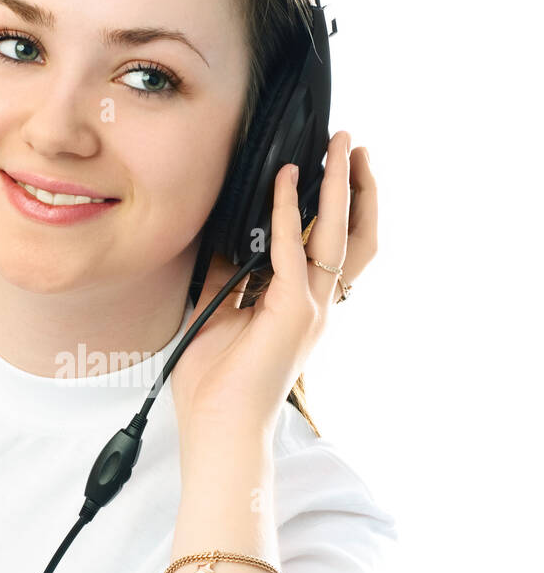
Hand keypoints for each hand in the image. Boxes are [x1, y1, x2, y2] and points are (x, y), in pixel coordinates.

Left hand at [170, 131, 377, 452]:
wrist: (218, 426)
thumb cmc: (216, 384)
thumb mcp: (219, 314)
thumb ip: (227, 276)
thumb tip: (222, 237)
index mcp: (303, 308)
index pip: (331, 248)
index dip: (336, 207)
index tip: (329, 168)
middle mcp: (317, 306)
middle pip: (353, 234)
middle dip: (356, 187)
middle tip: (352, 146)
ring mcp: (311, 309)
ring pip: (338, 233)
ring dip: (340, 186)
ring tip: (341, 146)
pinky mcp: (293, 311)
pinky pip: (294, 249)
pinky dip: (289, 210)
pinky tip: (284, 179)